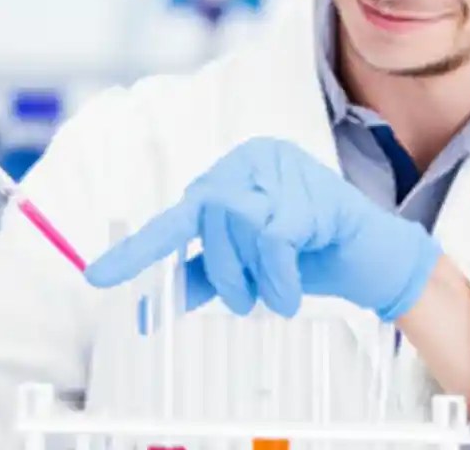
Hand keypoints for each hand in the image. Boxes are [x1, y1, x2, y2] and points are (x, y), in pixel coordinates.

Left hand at [86, 138, 440, 320]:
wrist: (372, 262)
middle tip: (251, 296)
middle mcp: (254, 159)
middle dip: (226, 271)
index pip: (178, 216)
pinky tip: (294, 287)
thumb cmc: (309, 257)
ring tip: (279, 291)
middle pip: (206, 219)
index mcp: (233, 174)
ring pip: (237, 226)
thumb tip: (144, 311)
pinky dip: (278, 276)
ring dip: (255, 276)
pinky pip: (273, 239)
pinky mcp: (313, 192)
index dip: (140, 250)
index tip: (97, 277)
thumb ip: (197, 282)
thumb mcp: (245, 270)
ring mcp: (286, 169)